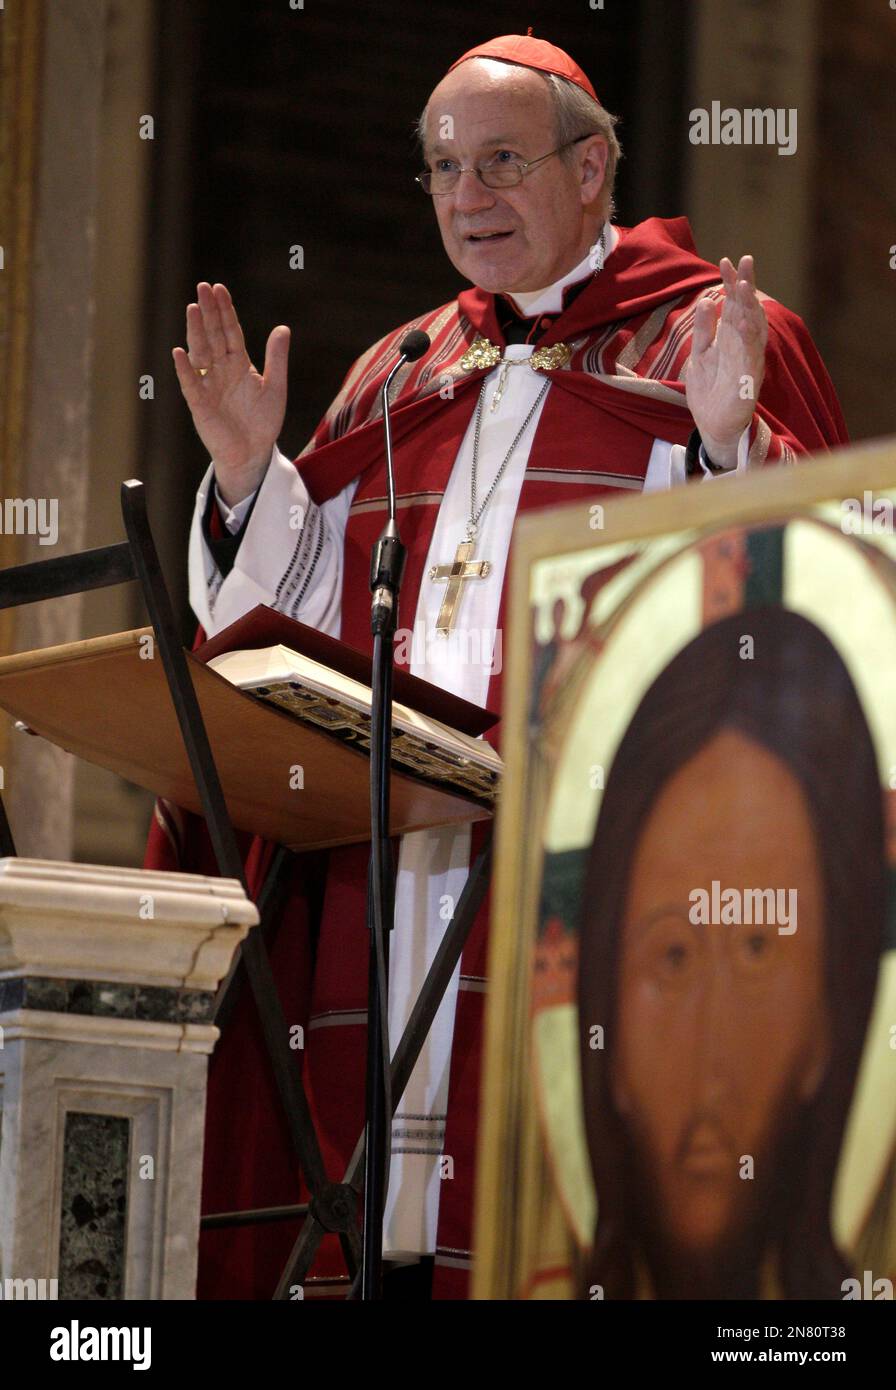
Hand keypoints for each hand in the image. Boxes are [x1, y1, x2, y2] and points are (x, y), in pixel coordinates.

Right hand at [172, 282, 289, 505]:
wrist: (254, 453)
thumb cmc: (262, 421)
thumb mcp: (275, 387)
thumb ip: (277, 359)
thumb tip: (283, 328)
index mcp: (238, 364)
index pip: (230, 331)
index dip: (225, 311)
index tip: (219, 289)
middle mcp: (220, 370)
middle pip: (212, 335)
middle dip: (208, 312)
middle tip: (203, 287)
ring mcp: (208, 385)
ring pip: (200, 353)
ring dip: (196, 331)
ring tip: (193, 308)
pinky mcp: (200, 405)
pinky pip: (190, 384)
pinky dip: (185, 369)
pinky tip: (180, 352)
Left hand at [685, 255, 767, 469]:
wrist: (713, 425)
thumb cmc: (711, 390)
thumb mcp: (702, 354)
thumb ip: (705, 329)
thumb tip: (707, 300)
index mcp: (734, 339)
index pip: (735, 305)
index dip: (732, 284)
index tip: (726, 261)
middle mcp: (745, 347)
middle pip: (748, 311)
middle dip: (746, 287)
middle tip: (745, 261)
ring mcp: (749, 362)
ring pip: (753, 330)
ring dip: (749, 307)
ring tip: (744, 286)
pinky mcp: (748, 381)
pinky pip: (750, 357)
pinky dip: (748, 340)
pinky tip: (742, 323)